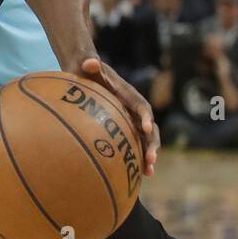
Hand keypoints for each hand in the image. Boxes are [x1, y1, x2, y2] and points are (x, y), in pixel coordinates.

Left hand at [79, 55, 159, 176]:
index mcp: (127, 94)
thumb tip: (89, 62)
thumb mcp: (86, 65)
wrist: (85, 71)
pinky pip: (135, 144)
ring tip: (149, 172)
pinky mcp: (124, 127)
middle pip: (149, 126)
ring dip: (149, 154)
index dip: (145, 116)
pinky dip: (139, 158)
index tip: (145, 127)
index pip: (141, 106)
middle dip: (152, 142)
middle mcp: (133, 108)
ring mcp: (130, 118)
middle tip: (151, 158)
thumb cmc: (85, 69)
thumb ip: (90, 64)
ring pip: (146, 138)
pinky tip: (140, 176)